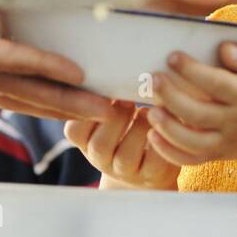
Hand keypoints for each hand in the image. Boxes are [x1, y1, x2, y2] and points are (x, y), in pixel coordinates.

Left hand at [0, 0, 114, 123]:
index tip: (88, 92)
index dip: (50, 89)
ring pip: (12, 87)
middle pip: (15, 93)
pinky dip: (40, 66)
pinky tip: (73, 73)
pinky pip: (2, 61)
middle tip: (104, 113)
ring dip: (60, 98)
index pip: (8, 76)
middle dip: (63, 106)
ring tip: (98, 106)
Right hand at [65, 101, 180, 187]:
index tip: (106, 93)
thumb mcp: (109, 114)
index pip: (74, 131)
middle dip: (115, 118)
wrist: (146, 166)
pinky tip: (162, 126)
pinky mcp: (151, 177)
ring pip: (125, 156)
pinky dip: (160, 142)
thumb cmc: (126, 127)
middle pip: (99, 145)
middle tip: (128, 100)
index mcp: (86, 141)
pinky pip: (154, 164)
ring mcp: (126, 171)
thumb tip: (114, 60)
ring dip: (138, 129)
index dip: (87, 111)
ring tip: (148, 112)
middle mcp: (102, 159)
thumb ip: (106, 96)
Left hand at [145, 42, 236, 168]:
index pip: (218, 84)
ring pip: (192, 142)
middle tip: (154, 78)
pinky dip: (169, 152)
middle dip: (172, 96)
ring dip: (167, 127)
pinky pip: (190, 160)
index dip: (192, 70)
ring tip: (150, 110)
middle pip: (199, 114)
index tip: (172, 56)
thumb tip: (224, 49)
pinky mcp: (215, 154)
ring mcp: (225, 142)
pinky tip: (153, 134)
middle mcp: (236, 122)